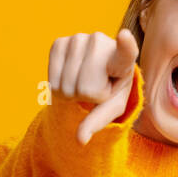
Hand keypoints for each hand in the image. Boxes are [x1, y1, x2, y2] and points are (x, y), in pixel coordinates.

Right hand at [48, 29, 139, 145]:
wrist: (94, 72)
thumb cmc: (109, 90)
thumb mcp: (111, 108)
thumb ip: (98, 122)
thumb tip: (80, 140)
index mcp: (122, 60)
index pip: (125, 53)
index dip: (125, 46)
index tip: (124, 36)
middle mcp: (101, 43)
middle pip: (85, 87)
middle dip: (86, 96)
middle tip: (93, 87)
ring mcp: (79, 39)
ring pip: (66, 84)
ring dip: (71, 92)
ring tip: (81, 80)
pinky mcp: (60, 42)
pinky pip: (52, 77)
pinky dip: (56, 84)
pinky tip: (68, 75)